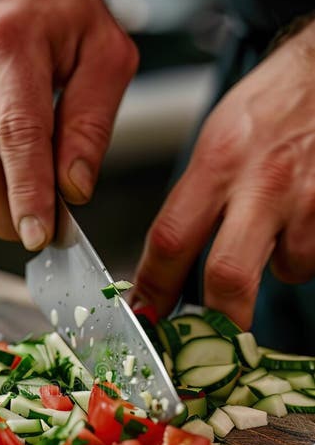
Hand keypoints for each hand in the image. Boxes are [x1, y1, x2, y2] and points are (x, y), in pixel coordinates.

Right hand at [0, 0, 137, 248]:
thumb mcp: (102, 51)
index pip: (17, 136)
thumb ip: (93, 123)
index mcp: (9, 40)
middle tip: (35, 229)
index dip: (28, 196)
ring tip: (15, 208)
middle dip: (6, 217)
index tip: (40, 235)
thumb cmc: (50, 11)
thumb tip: (74, 187)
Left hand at [132, 22, 314, 328]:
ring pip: (285, 270)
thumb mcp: (220, 139)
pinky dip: (304, 249)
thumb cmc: (275, 105)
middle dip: (218, 320)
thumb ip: (198, 199)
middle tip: (212, 340)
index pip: (172, 239)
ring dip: (277, 264)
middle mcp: (262, 182)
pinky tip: (306, 214)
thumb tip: (169, 263)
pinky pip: (312, 256)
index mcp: (219, 161)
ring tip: (281, 223)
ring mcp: (308, 199)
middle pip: (228, 277)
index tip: (145, 317)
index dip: (153, 288)